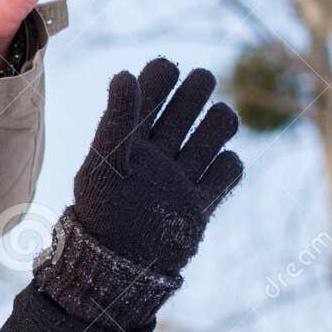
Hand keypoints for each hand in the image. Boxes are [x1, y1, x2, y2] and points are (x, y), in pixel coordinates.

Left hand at [70, 58, 243, 275]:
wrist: (119, 264)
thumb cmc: (103, 210)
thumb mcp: (106, 160)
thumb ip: (118, 119)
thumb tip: (124, 74)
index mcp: (127, 142)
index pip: (148, 99)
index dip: (159, 80)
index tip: (167, 66)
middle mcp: (156, 155)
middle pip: (185, 111)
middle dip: (194, 92)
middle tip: (201, 79)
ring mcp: (179, 178)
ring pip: (209, 136)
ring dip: (218, 122)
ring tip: (219, 116)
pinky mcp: (198, 204)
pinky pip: (225, 174)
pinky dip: (228, 165)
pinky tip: (222, 161)